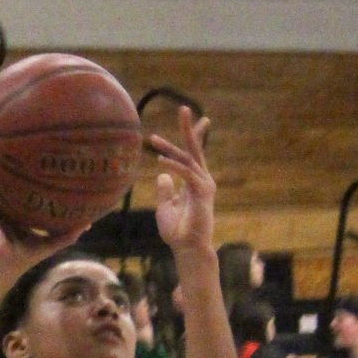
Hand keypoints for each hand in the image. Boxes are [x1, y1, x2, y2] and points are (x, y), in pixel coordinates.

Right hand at [0, 163, 81, 273]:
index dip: (32, 180)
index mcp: (19, 214)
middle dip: (10, 166)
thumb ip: (67, 234)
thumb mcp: (49, 243)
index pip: (25, 193)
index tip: (40, 164)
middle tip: (16, 145)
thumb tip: (88, 223)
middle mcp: (5, 207)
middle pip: (7, 183)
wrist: (4, 265)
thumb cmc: (25, 257)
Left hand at [150, 107, 215, 256]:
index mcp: (194, 182)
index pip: (192, 155)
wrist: (188, 249)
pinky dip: (173, 166)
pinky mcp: (202, 192)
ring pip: (187, 159)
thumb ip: (165, 190)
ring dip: (169, 149)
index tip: (189, 119)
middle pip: (194, 149)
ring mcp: (204, 186)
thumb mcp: (165, 207)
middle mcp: (202, 180)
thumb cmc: (178, 233)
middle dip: (189, 129)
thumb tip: (162, 174)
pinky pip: (186, 173)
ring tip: (153, 139)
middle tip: (182, 108)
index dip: (190, 137)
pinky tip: (159, 162)